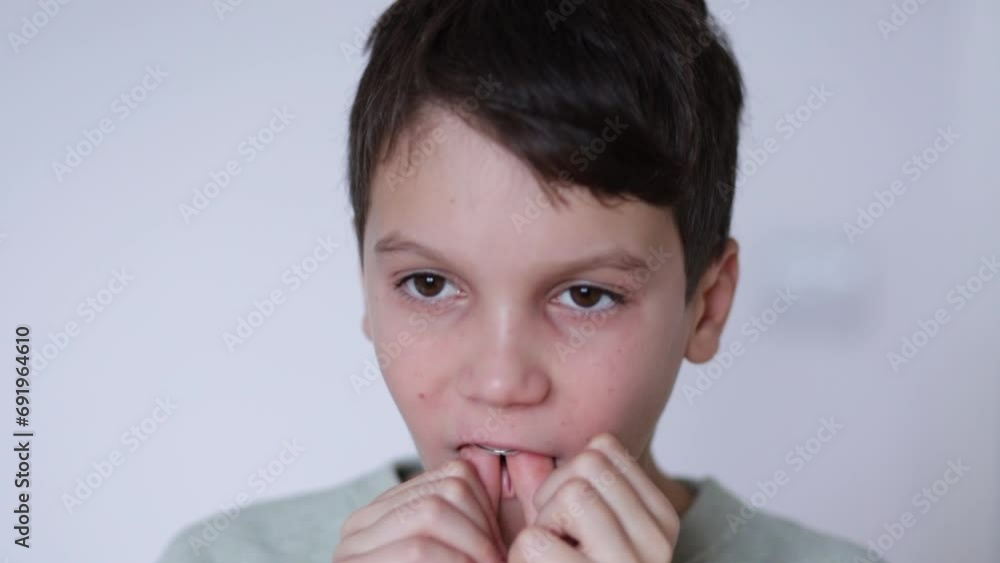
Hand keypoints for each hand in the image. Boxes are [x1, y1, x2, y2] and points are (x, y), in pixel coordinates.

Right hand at [333, 458, 505, 562]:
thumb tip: (490, 460)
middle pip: (446, 490)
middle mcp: (360, 524)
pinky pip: (418, 548)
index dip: (487, 508)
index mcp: (385, 511)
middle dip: (483, 530)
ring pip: (432, 512)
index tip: (499, 546)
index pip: (452, 474)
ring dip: (473, 548)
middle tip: (497, 562)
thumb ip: (472, 515)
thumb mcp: (460, 551)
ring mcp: (351, 547)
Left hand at [508, 433, 679, 562]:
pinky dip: (521, 558)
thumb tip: (520, 455)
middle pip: (588, 464)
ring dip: (542, 526)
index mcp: (662, 522)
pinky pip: (535, 540)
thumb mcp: (581, 533)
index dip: (568, 474)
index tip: (569, 517)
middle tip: (557, 540)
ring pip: (570, 493)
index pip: (606, 449)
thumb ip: (564, 490)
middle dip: (554, 495)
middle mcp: (658, 545)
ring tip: (553, 561)